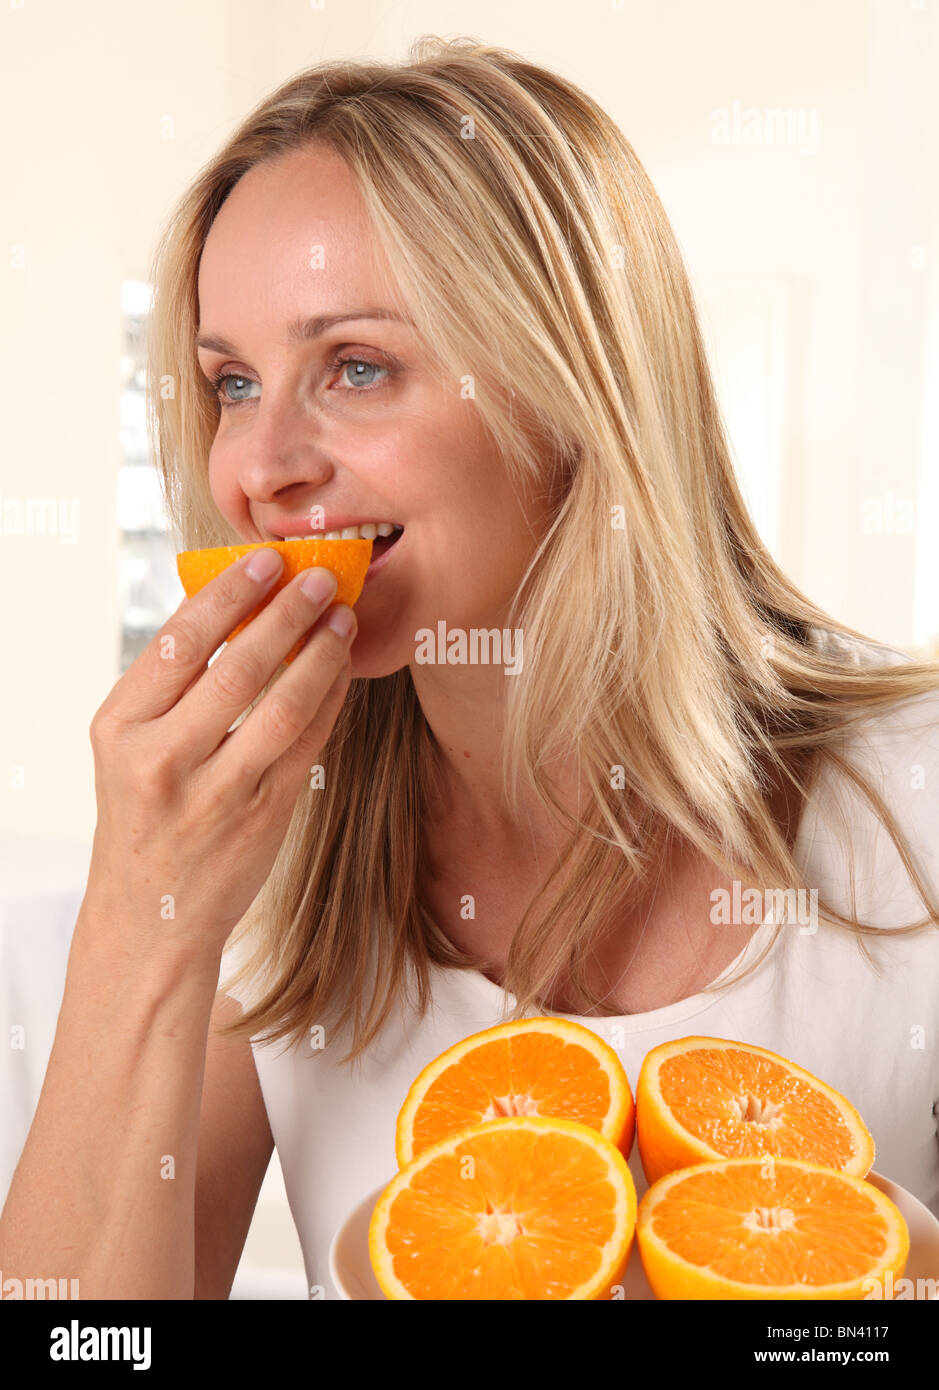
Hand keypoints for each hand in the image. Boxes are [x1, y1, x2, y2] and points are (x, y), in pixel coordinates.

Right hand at [81, 549, 355, 961]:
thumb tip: (235, 605)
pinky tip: (342, 671)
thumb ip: (171, 688)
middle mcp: (162, 759)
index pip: (180, 642)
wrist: (151, 917)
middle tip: (319, 579)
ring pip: (284, 705)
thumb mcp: (130, 749)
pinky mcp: (261, 817)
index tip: (267, 561)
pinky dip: (330, 700)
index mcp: (120, 727)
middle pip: (238, 667)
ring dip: (321, 654)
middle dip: (287, 614)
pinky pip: (307, 744)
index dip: (230, 594)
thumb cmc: (145, 816)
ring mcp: (214, 793)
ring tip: (341, 619)